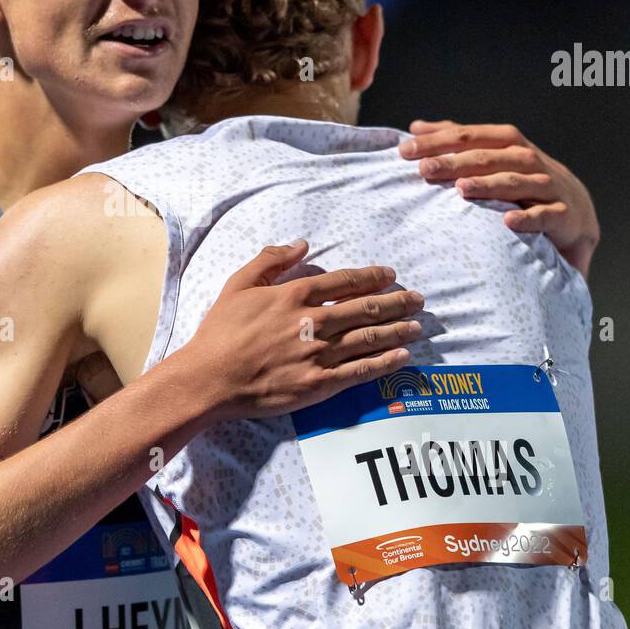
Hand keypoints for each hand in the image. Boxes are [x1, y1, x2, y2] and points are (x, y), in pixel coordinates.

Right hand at [177, 241, 422, 420]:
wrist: (210, 378)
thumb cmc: (220, 332)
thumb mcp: (238, 285)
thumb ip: (270, 260)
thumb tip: (301, 244)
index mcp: (295, 295)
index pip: (345, 281)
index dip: (371, 276)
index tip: (390, 274)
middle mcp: (314, 322)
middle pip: (366, 308)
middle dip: (396, 302)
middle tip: (418, 299)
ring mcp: (320, 354)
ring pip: (370, 338)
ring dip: (398, 330)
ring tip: (418, 325)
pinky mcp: (320, 384)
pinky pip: (361, 371)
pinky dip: (386, 362)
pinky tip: (404, 356)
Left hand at [399, 119, 599, 278]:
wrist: (574, 209)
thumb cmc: (522, 178)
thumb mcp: (493, 154)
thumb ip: (457, 140)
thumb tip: (416, 127)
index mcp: (507, 142)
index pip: (469, 136)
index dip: (438, 141)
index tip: (405, 150)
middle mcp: (527, 159)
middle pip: (487, 157)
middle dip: (455, 162)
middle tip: (424, 169)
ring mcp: (546, 186)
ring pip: (515, 182)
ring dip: (488, 185)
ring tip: (462, 190)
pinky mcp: (561, 214)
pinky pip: (544, 215)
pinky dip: (528, 218)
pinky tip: (508, 222)